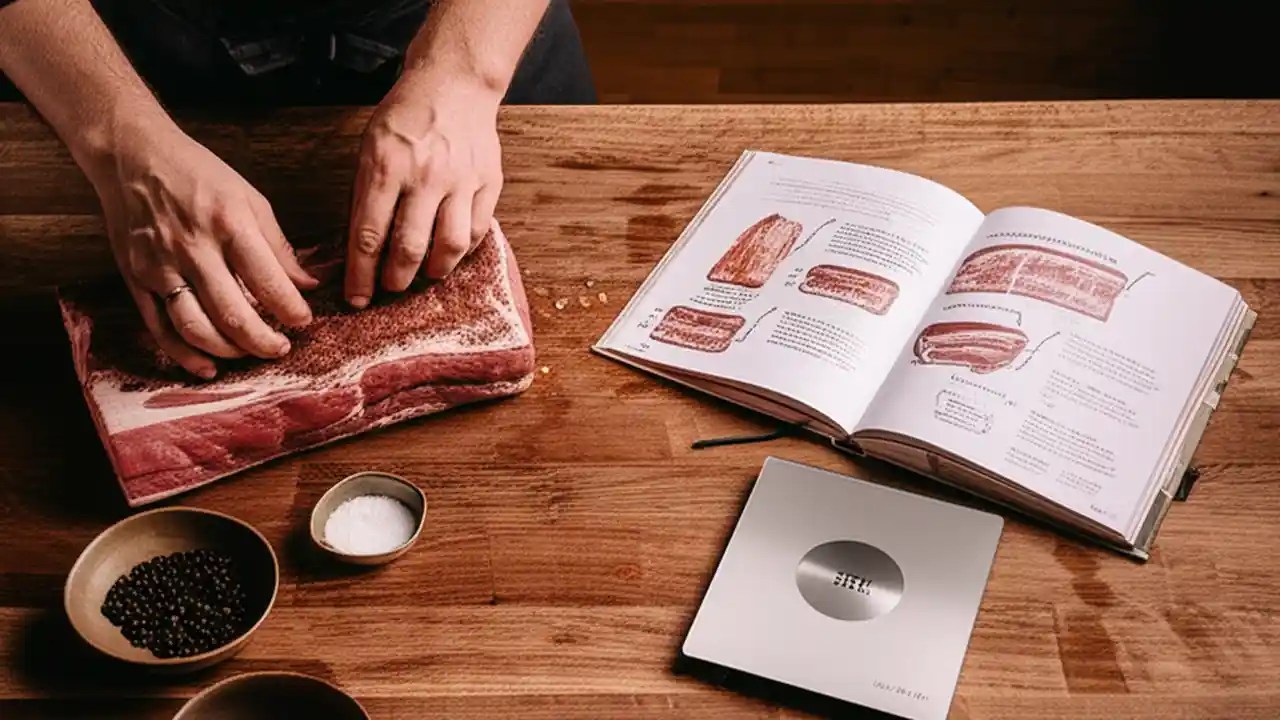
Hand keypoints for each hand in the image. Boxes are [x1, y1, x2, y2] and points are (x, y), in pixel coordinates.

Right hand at [92, 121, 317, 378]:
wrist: (133, 156)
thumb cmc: (198, 175)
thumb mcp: (249, 198)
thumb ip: (278, 245)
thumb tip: (307, 284)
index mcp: (229, 224)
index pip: (268, 281)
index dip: (292, 310)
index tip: (304, 321)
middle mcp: (193, 248)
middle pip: (233, 313)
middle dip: (263, 341)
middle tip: (281, 348)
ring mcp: (161, 266)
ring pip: (196, 328)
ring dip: (228, 351)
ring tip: (250, 354)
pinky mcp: (136, 278)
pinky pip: (160, 328)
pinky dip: (184, 355)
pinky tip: (208, 367)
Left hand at [345, 73, 503, 307]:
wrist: (454, 83)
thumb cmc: (406, 116)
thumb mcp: (370, 147)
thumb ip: (366, 194)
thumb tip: (360, 247)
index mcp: (386, 167)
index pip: (368, 236)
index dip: (361, 276)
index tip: (357, 299)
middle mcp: (425, 176)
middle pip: (409, 248)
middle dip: (396, 280)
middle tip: (391, 287)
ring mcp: (461, 180)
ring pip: (450, 246)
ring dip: (434, 270)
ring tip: (425, 273)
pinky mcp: (488, 182)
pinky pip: (478, 230)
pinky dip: (463, 250)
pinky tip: (451, 250)